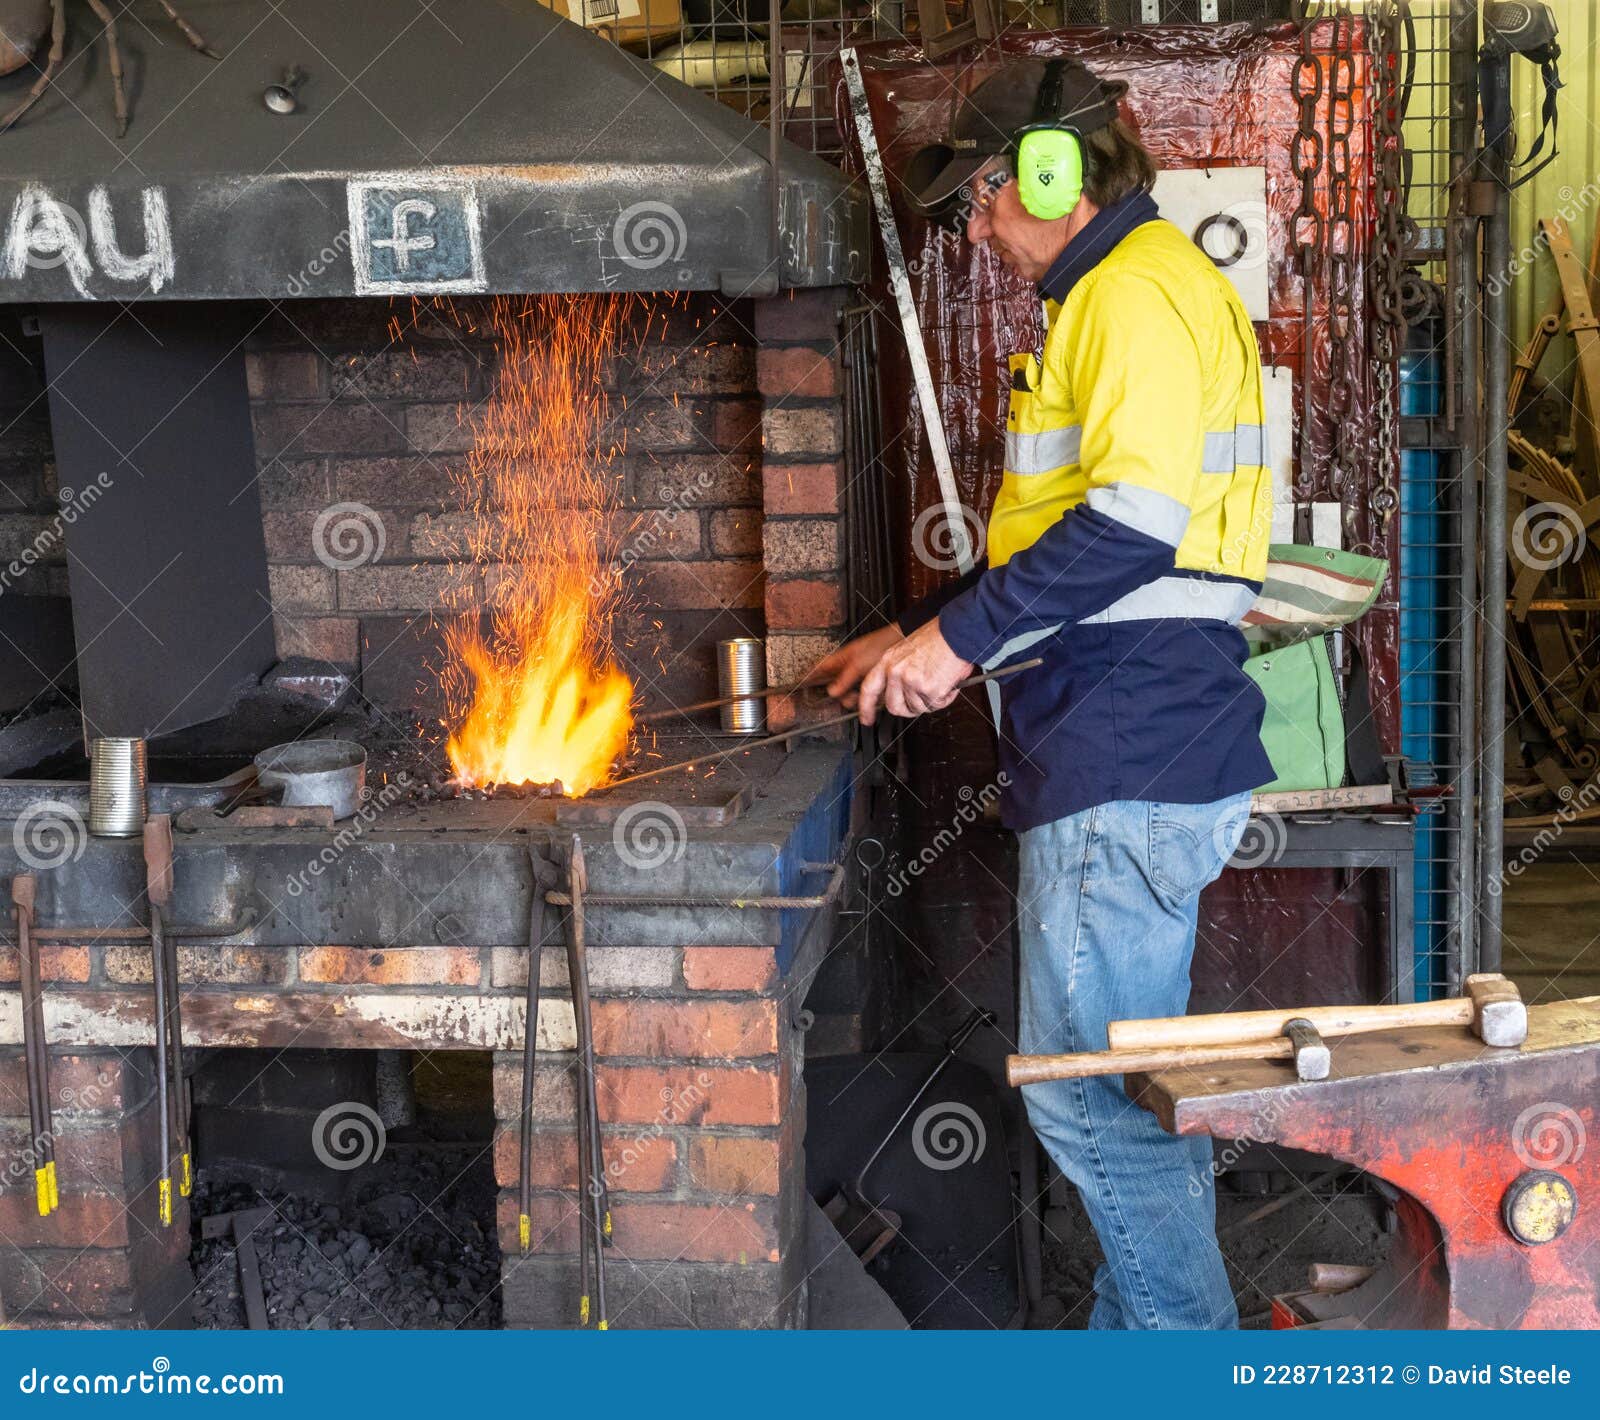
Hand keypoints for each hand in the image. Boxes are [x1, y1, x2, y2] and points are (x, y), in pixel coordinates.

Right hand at [806, 624, 904, 708]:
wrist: (902, 643)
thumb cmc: (880, 646)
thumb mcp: (859, 664)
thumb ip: (844, 679)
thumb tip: (831, 692)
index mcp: (841, 658)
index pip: (820, 668)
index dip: (810, 677)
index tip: (800, 686)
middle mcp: (848, 665)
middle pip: (835, 685)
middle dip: (841, 695)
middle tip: (850, 698)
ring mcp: (859, 672)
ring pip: (849, 691)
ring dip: (855, 697)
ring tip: (864, 698)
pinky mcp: (871, 678)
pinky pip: (863, 691)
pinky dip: (867, 695)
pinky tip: (875, 695)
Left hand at [858, 620, 973, 725]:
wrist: (957, 632)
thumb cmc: (938, 636)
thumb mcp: (907, 649)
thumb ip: (899, 670)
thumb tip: (902, 693)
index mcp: (888, 660)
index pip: (869, 689)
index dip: (865, 708)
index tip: (867, 719)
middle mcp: (896, 672)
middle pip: (894, 706)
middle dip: (908, 709)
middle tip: (921, 702)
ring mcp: (911, 682)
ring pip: (918, 708)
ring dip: (931, 701)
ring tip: (940, 682)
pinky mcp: (929, 690)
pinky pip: (936, 705)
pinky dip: (945, 698)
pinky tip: (949, 683)